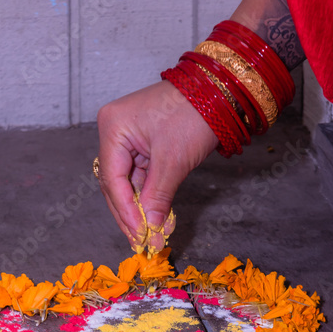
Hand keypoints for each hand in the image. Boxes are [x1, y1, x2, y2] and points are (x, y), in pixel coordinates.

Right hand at [96, 80, 218, 251]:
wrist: (220, 90)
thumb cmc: (194, 114)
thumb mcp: (173, 160)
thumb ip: (157, 197)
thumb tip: (151, 229)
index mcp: (113, 128)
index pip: (112, 179)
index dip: (125, 211)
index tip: (139, 235)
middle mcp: (114, 131)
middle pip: (115, 183)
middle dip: (130, 213)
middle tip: (141, 241)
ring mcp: (128, 136)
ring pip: (128, 182)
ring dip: (140, 208)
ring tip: (149, 234)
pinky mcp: (143, 142)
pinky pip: (141, 175)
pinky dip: (149, 195)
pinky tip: (155, 216)